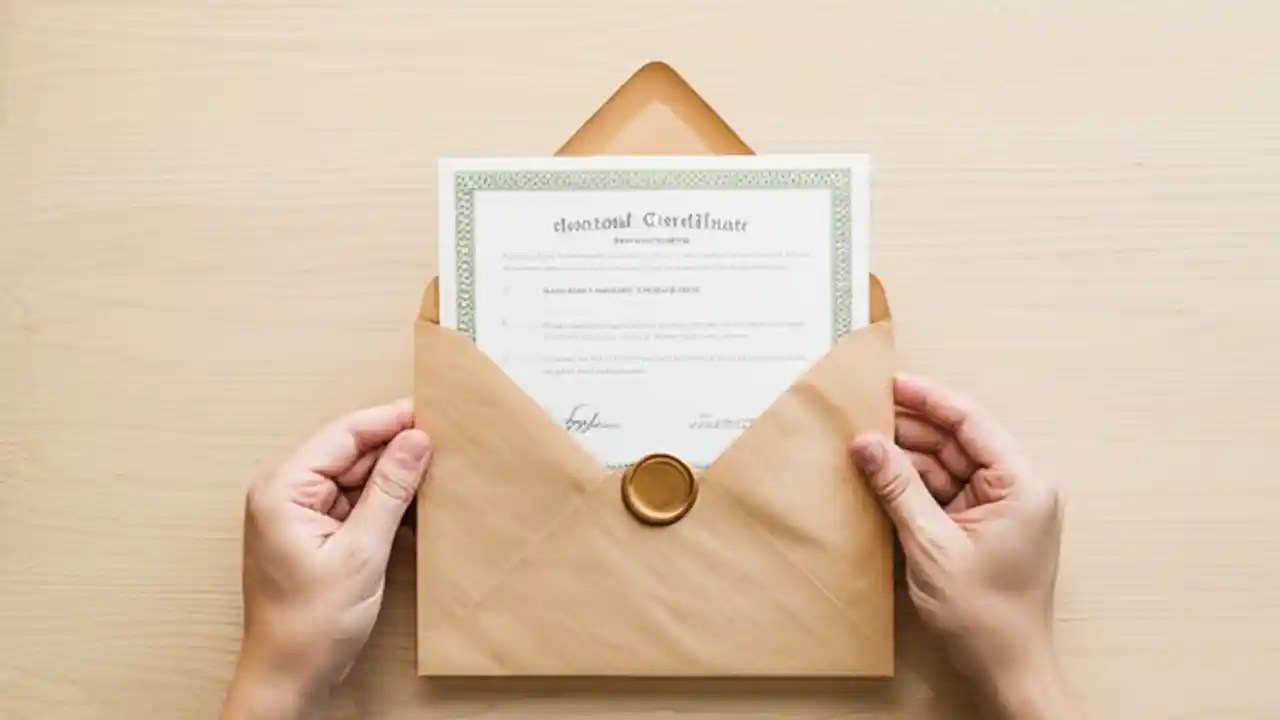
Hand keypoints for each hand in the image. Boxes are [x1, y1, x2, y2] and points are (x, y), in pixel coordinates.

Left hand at [221, 400, 431, 719]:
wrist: (290, 679)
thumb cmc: (310, 626)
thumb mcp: (362, 551)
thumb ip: (391, 490)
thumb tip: (416, 441)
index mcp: (283, 489)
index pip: (343, 434)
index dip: (389, 419)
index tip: (431, 411)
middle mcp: (285, 494)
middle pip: (350, 452)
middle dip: (395, 448)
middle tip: (444, 441)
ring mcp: (299, 514)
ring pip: (355, 477)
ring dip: (392, 476)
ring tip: (436, 471)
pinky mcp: (314, 534)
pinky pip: (354, 502)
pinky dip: (383, 502)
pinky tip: (414, 503)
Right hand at [852, 375, 1075, 718]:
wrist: (1006, 671)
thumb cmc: (986, 617)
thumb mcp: (932, 546)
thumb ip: (898, 488)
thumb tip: (867, 443)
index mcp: (1021, 484)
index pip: (970, 421)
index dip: (927, 398)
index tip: (889, 382)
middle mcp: (1017, 488)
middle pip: (956, 440)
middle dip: (910, 428)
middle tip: (862, 413)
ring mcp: (999, 508)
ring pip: (946, 465)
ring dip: (906, 457)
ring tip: (862, 445)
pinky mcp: (981, 527)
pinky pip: (943, 492)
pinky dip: (912, 486)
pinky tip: (879, 476)